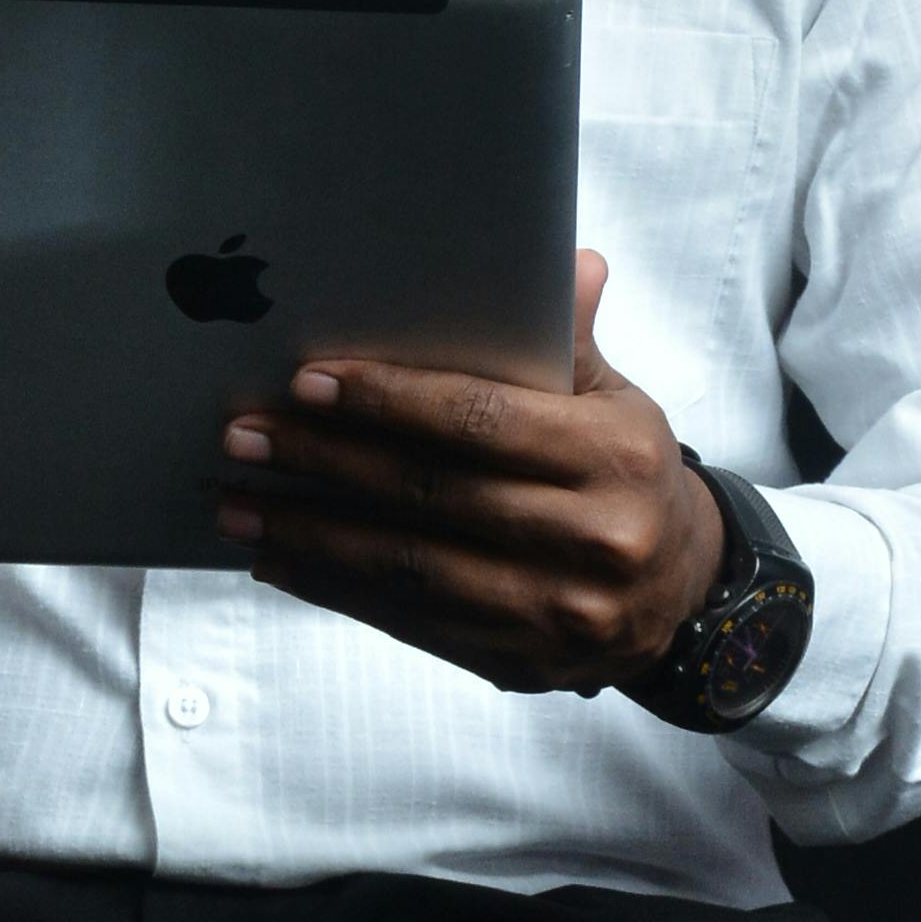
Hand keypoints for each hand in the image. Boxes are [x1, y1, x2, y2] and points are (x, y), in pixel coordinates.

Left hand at [212, 251, 727, 694]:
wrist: (683, 590)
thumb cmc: (626, 473)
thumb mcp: (616, 400)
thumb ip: (568, 340)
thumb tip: (567, 259)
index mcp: (615, 456)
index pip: (481, 420)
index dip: (388, 400)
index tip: (306, 381)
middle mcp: (595, 538)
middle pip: (431, 495)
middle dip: (325, 462)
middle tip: (242, 437)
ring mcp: (559, 611)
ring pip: (410, 568)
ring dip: (310, 536)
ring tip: (237, 503)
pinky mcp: (523, 662)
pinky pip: (412, 622)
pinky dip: (336, 589)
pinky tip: (280, 558)